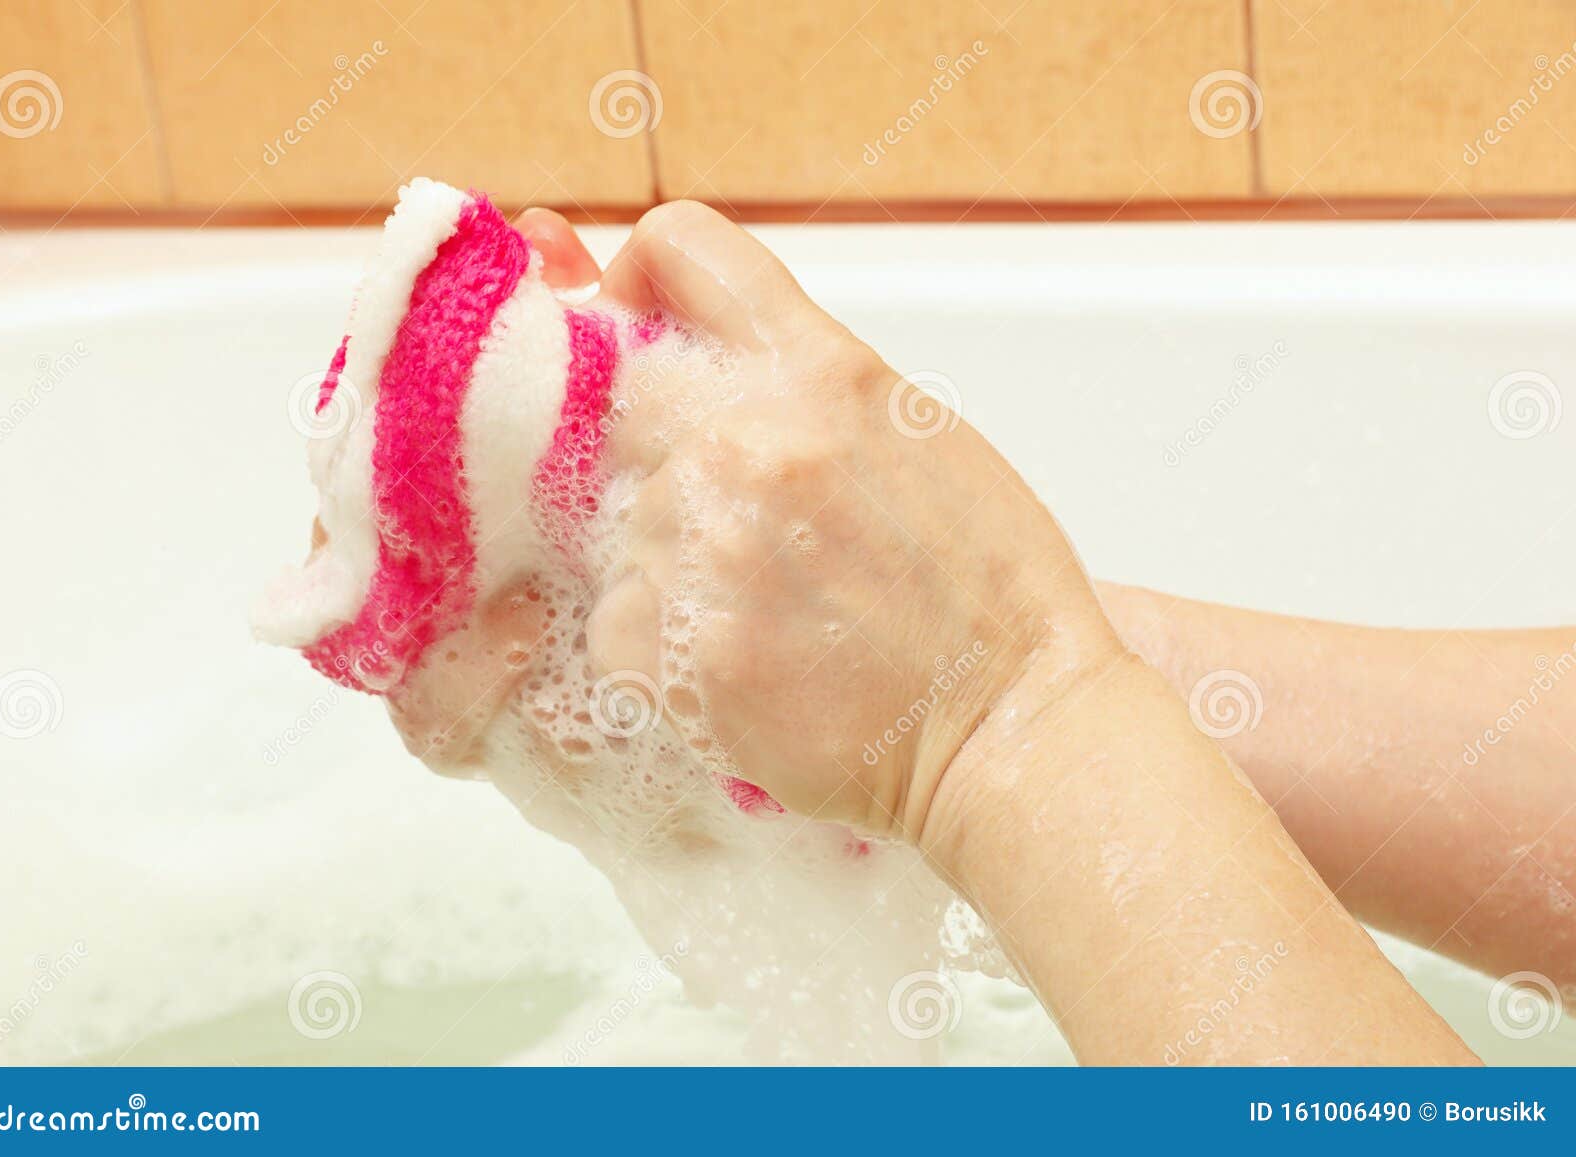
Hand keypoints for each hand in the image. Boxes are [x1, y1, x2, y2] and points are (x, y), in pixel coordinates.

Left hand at [585, 202, 1125, 841]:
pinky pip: (612, 614)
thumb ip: (802, 383)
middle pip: (622, 399)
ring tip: (767, 610)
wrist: (1008, 729)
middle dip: (663, 452)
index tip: (641, 324)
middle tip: (739, 523)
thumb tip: (696, 362)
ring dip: (671, 559)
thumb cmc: (989, 592)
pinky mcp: (657, 645)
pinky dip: (660, 640)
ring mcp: (694, 544)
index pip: (679, 247)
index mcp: (818, 372)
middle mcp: (743, 442)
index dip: (643, 281)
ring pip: (619, 520)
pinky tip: (742, 661)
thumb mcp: (916, 433)